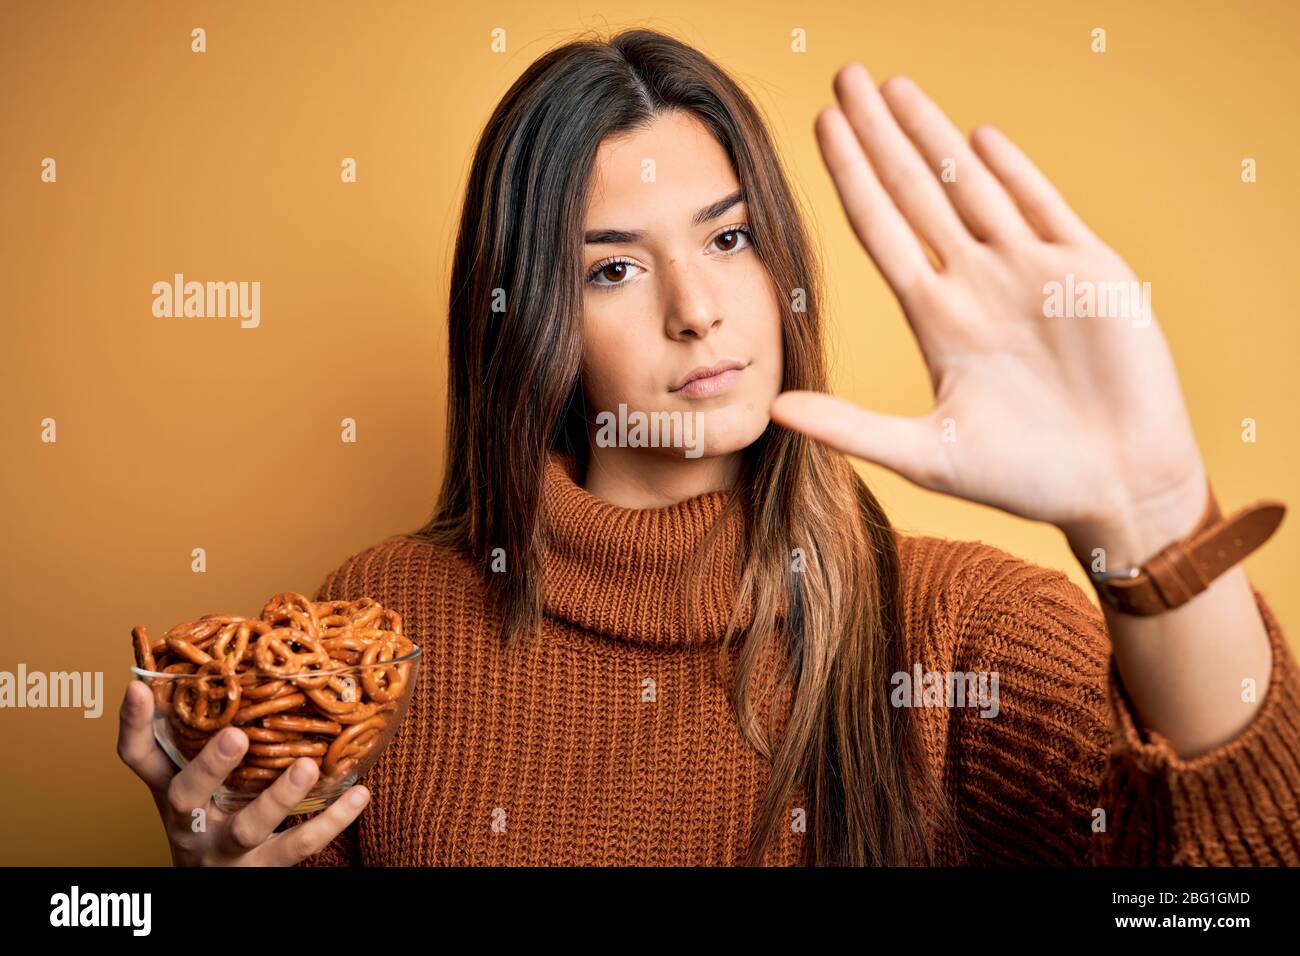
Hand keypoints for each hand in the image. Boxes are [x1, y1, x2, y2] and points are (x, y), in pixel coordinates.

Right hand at [117, 679, 368, 865]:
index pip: (137, 758)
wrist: (214, 887)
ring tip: (307, 766)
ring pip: (247, 828)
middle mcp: (190, 823)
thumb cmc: (212, 821)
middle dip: (208, 766)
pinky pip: (298, 847)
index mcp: (170, 792)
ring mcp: (225, 851)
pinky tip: (359, 794)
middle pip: (185, 797)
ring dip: (279, 797)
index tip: (136, 686)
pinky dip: (332, 821)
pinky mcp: (262, 870)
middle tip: (235, 735)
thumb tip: (241, 670)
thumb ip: (206, 740)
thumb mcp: (198, 786)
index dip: (133, 725)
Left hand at [770, 64, 1208, 554]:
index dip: (851, 177)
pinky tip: (978, 138)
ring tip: (896, 88)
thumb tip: (775, 411)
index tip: (819, 126)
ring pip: (974, 186)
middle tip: (844, 76)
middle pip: (917, 192)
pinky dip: (1013, 174)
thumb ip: (851, 427)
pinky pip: (1044, 208)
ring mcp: (1031, 273)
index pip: (881, 229)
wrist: (1117, 488)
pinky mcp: (1087, 273)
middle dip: (881, 135)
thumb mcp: (927, 454)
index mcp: (937, 319)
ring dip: (936, 136)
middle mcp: (976, 284)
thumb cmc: (1024, 478)